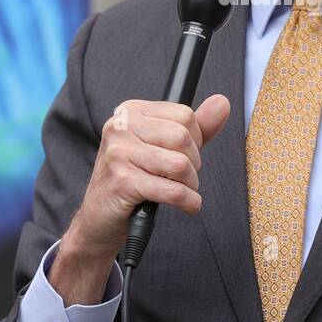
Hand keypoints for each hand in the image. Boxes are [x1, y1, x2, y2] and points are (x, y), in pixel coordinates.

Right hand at [51, 95, 230, 301]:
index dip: (195, 141)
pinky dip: (188, 202)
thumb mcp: (164, 147)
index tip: (183, 156)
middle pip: (183, 137)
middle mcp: (120, 127)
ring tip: (181, 191)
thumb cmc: (133, 179)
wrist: (99, 218)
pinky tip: (186, 206)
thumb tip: (222, 102)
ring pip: (180, 165)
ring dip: (190, 185)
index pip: (185, 115)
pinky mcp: (122, 181)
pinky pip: (173, 191)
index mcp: (131, 111)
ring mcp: (118, 153)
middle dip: (193, 164)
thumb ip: (196, 127)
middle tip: (182, 178)